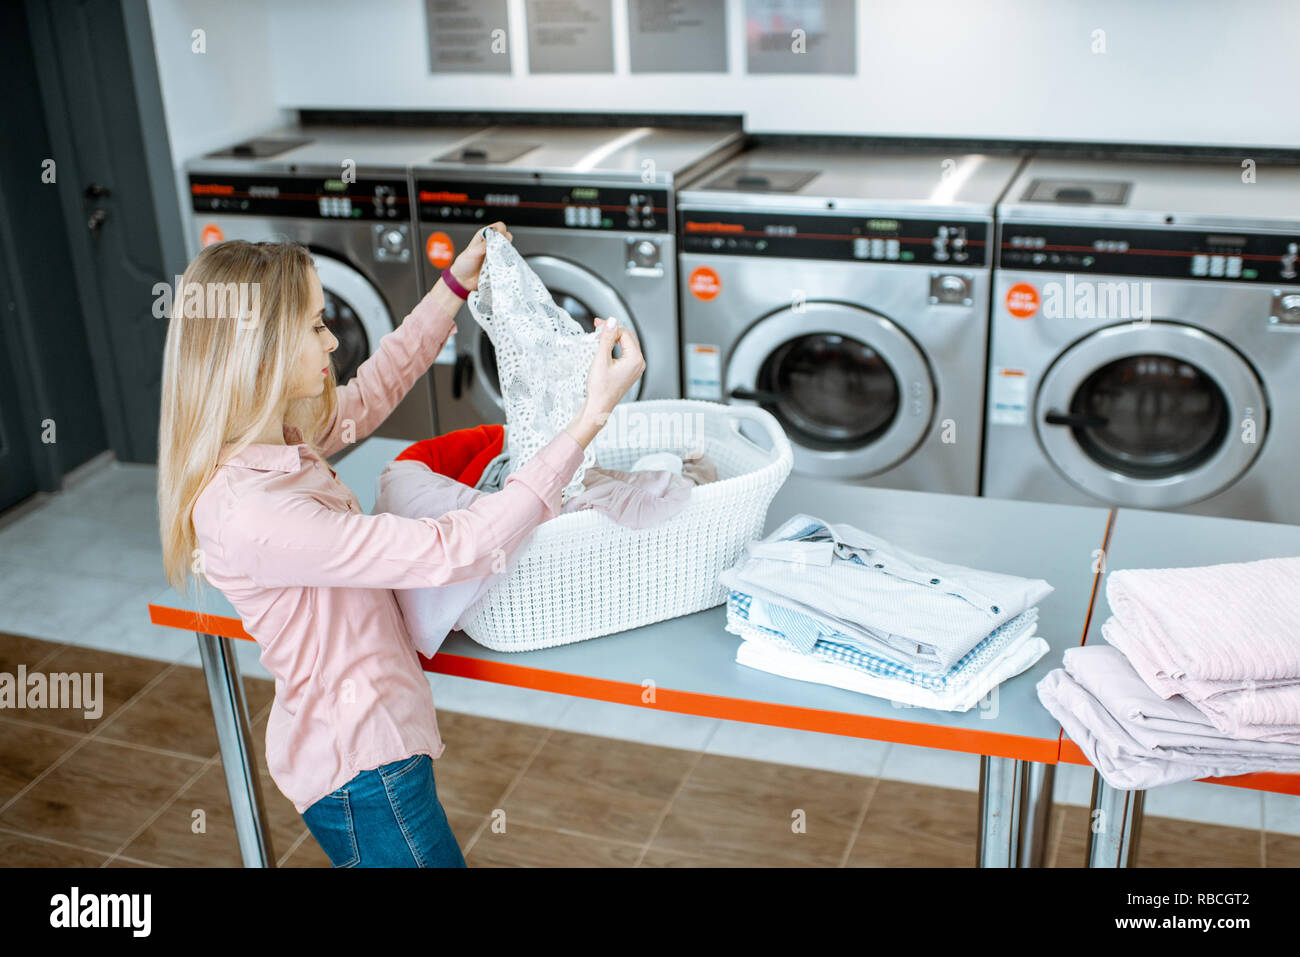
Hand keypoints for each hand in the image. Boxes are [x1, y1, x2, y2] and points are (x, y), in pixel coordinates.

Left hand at [448, 222, 512, 291]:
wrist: (463, 281)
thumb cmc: (464, 264)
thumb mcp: (471, 252)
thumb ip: (483, 246)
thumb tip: (494, 242)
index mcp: (484, 236)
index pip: (499, 227)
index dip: (501, 230)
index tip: (499, 237)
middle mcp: (492, 244)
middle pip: (507, 237)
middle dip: (506, 242)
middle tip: (499, 249)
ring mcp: (497, 255)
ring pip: (509, 250)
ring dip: (506, 254)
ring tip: (498, 259)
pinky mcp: (500, 265)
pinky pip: (508, 263)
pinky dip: (506, 264)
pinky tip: (499, 266)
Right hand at [566, 317, 644, 446]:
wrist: (598, 407)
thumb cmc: (600, 389)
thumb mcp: (601, 359)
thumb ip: (606, 338)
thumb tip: (612, 322)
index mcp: (635, 359)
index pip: (624, 333)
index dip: (610, 328)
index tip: (596, 325)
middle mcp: (639, 363)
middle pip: (627, 337)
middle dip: (612, 332)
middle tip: (596, 328)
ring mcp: (635, 368)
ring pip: (626, 345)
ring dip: (612, 339)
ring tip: (597, 339)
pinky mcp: (630, 372)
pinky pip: (624, 354)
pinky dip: (614, 349)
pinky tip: (603, 349)